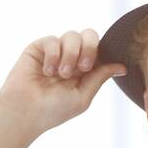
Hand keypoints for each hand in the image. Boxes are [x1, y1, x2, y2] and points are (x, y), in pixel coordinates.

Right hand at [0, 29, 127, 136]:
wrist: (25, 112)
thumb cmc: (53, 110)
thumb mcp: (83, 96)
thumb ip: (100, 77)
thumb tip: (122, 66)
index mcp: (84, 69)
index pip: (100, 50)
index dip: (101, 53)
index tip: (93, 69)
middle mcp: (71, 57)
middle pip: (90, 34)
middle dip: (90, 48)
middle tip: (83, 67)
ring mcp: (55, 51)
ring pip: (72, 35)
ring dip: (70, 55)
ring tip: (61, 74)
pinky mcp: (39, 47)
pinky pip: (53, 39)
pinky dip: (53, 55)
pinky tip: (47, 72)